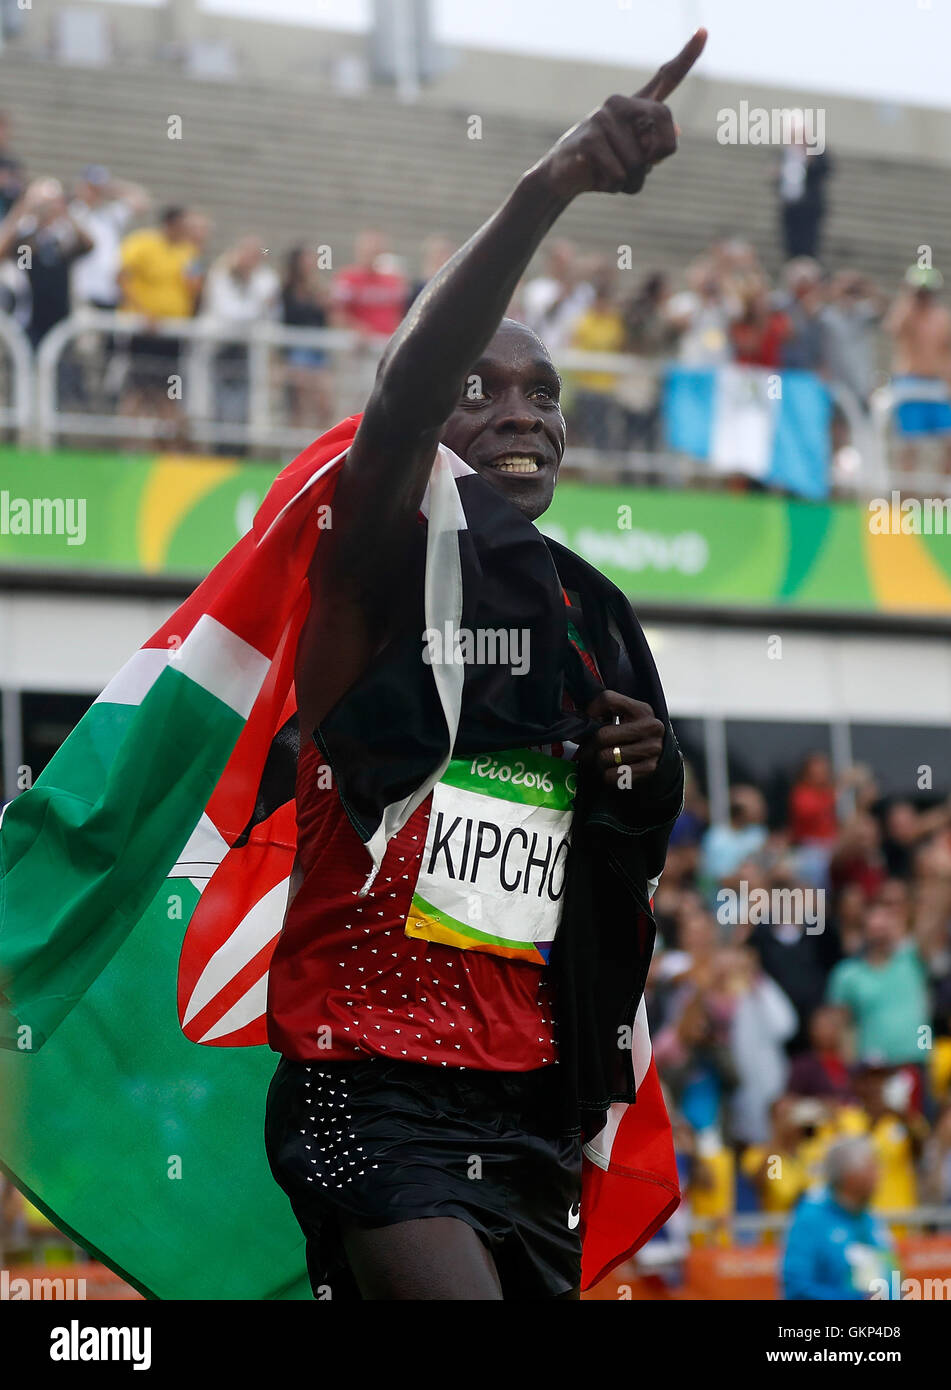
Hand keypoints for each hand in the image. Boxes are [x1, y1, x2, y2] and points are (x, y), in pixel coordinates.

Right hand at [532, 28, 705, 202]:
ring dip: (631, 181)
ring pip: (639, 162)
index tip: (705, 31)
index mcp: (636, 105)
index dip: (688, 56)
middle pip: (664, 119)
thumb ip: (656, 145)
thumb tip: (676, 131)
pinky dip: (615, 186)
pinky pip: (619, 173)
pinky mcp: (589, 138)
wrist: (562, 178)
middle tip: (643, 168)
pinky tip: (599, 179)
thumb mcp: (634, 158)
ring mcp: (602, 117)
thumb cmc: (603, 167)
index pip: (667, 77)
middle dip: (660, 153)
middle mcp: (620, 103)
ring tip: (610, 174)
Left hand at [581, 689, 664, 789]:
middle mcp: (650, 727)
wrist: (662, 759)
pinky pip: (612, 775)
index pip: (607, 699)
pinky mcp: (649, 769)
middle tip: (585, 751)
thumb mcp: (626, 718)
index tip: (587, 721)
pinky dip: (606, 775)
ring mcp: (652, 748)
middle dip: (588, 746)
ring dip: (597, 762)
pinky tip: (612, 770)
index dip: (590, 710)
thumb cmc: (635, 737)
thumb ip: (603, 715)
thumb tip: (576, 725)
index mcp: (642, 709)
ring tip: (601, 760)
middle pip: (602, 735)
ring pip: (605, 757)